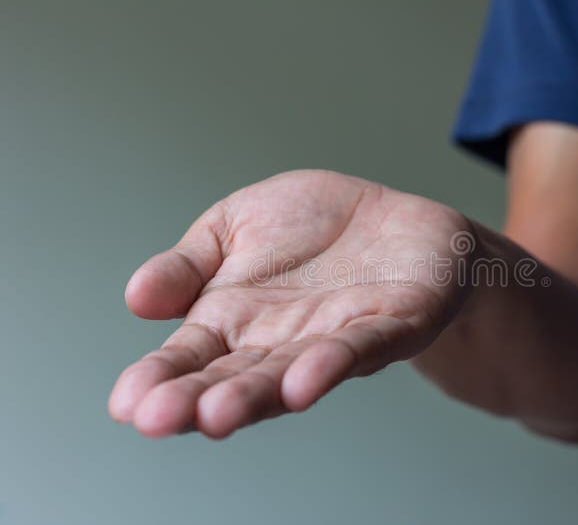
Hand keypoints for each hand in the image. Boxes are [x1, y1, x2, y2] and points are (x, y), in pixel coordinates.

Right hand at [109, 170, 472, 437]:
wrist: (388, 218)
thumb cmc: (307, 227)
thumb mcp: (231, 227)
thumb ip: (187, 265)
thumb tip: (136, 298)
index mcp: (235, 320)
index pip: (190, 357)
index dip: (159, 379)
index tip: (126, 402)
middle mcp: (281, 341)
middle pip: (236, 376)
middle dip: (199, 400)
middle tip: (158, 419)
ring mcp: (334, 338)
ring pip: (294, 374)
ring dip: (258, 395)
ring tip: (220, 413)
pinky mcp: (391, 325)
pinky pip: (362, 346)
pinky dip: (334, 363)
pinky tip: (303, 380)